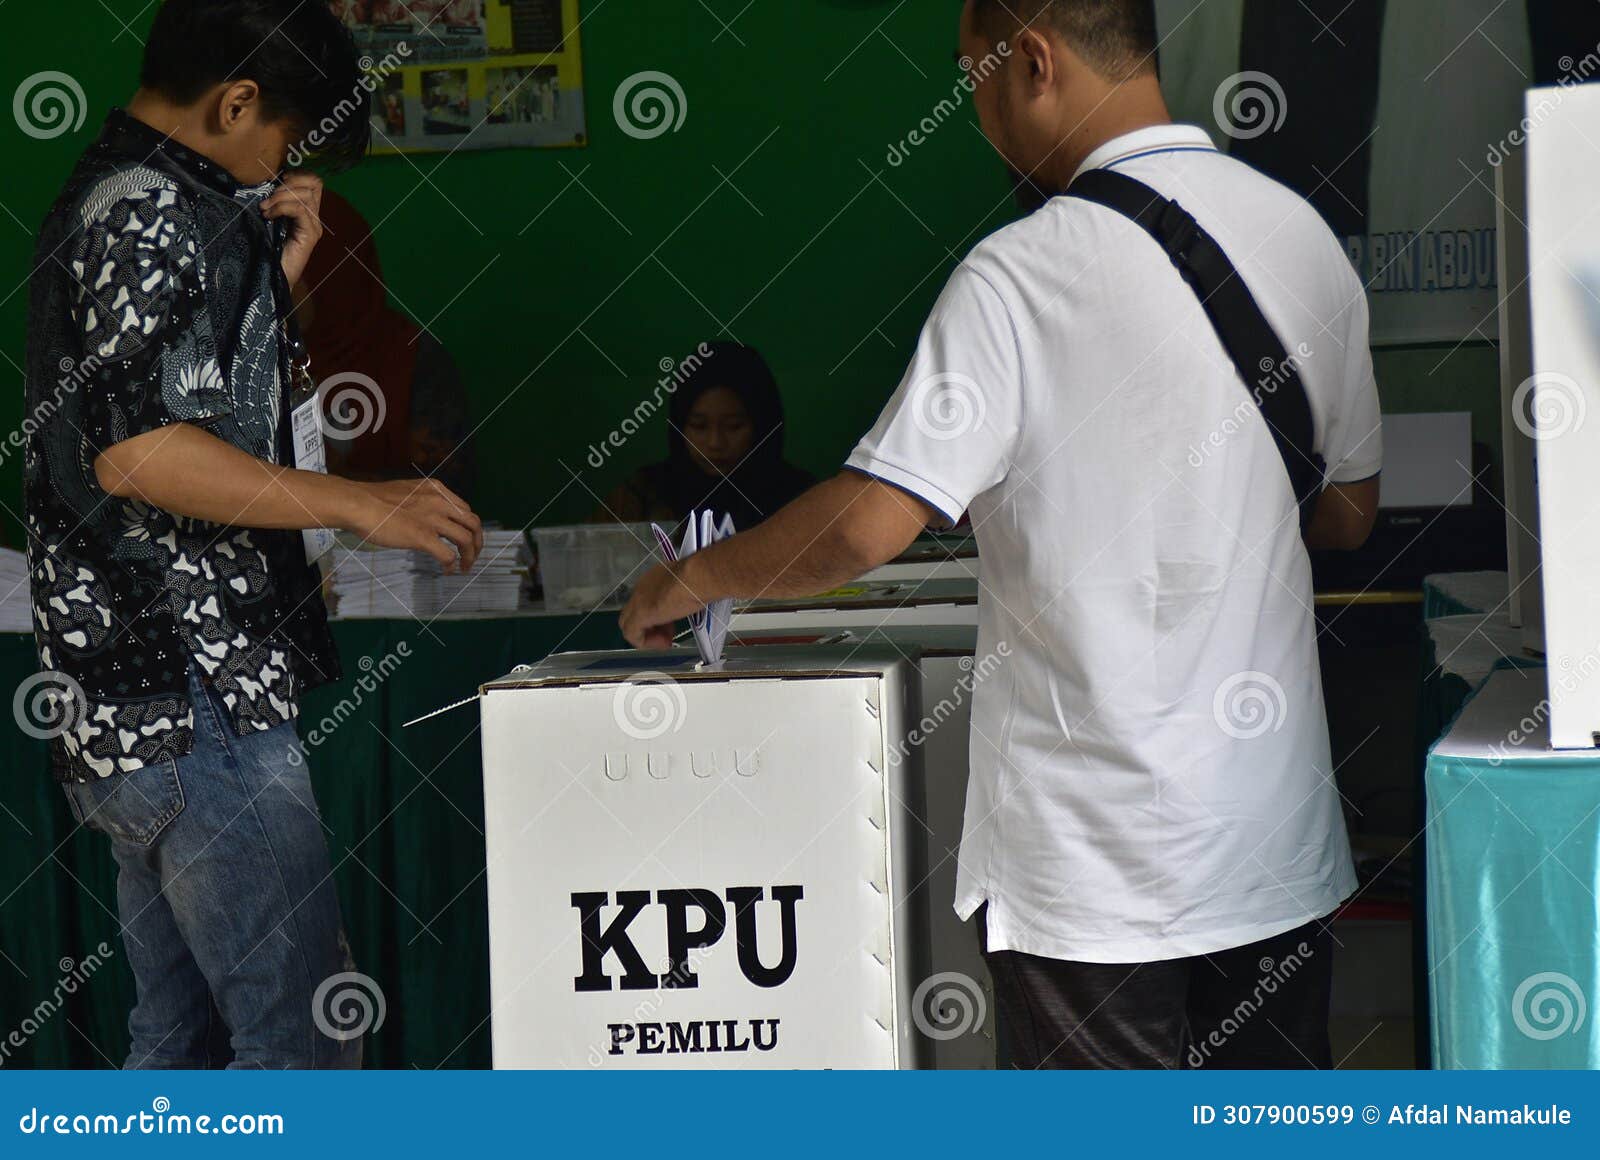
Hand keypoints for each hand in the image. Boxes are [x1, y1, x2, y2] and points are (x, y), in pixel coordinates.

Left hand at [263, 171, 324, 287]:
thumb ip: (274, 201)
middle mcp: (314, 217)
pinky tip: (269, 215)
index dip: (296, 175)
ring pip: (305, 195)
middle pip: (314, 183)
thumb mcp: (269, 218)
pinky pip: (300, 210)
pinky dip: (282, 208)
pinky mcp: (310, 235)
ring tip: (265, 208)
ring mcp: (314, 226)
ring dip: (280, 197)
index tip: (276, 182)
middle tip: (269, 196)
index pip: (313, 181)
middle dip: (288, 183)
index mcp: (307, 211)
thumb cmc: (266, 249)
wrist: (271, 279)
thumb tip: (265, 181)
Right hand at [342, 477, 482, 573]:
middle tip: (473, 555)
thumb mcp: (407, 491)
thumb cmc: (373, 499)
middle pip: (473, 523)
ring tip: (465, 567)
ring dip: (470, 556)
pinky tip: (447, 571)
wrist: (358, 504)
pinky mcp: (423, 537)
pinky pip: (449, 555)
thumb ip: (422, 501)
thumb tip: (425, 517)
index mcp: (436, 489)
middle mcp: (440, 502)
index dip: (468, 526)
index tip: (465, 538)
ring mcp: (433, 519)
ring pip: (466, 540)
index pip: (465, 508)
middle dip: (477, 541)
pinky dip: (452, 565)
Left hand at [619, 561, 707, 649]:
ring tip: (667, 640)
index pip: (645, 602)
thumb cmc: (699, 578)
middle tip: (669, 634)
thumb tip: (684, 602)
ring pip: (628, 624)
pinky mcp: (640, 614)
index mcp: (652, 580)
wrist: (698, 576)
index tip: (672, 624)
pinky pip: (632, 635)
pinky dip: (646, 643)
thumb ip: (680, 594)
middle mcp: (641, 589)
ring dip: (648, 636)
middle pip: (634, 614)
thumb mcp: (687, 586)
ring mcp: (638, 601)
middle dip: (650, 628)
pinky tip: (663, 643)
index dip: (658, 616)